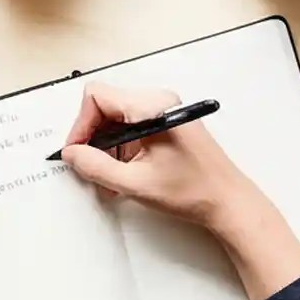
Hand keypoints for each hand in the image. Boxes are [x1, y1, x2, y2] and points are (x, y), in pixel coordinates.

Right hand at [59, 83, 299, 299]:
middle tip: (89, 165)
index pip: (97, 98)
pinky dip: (119, 149)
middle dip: (92, 138)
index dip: (80, 125)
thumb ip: (95, 166)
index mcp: (153, 107)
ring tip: (110, 177)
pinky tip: (123, 173)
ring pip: (115, 118)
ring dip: (106, 146)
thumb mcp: (134, 183)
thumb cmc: (193, 190)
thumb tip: (72, 154)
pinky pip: (129, 126)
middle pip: (105, 106)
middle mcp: (158, 101)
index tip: (76, 150)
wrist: (227, 202)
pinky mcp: (165, 123)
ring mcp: (163, 110)